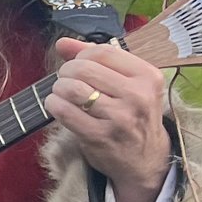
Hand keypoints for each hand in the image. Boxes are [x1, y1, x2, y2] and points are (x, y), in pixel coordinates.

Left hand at [47, 37, 170, 201]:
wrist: (145, 159)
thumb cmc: (133, 115)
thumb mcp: (129, 84)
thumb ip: (98, 59)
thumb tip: (62, 42)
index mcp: (148, 76)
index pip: (103, 52)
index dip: (81, 55)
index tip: (78, 65)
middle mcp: (137, 95)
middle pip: (84, 69)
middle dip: (66, 72)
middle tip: (66, 81)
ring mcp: (119, 117)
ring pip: (72, 88)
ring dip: (58, 89)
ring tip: (62, 94)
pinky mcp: (99, 136)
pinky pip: (64, 111)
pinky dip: (53, 105)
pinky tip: (57, 106)